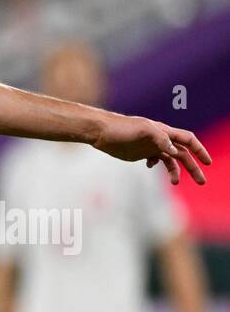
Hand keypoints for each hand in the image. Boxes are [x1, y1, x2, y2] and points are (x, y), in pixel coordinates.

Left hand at [93, 115, 209, 185]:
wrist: (102, 132)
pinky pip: (156, 160)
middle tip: (202, 182)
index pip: (188, 140)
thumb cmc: (122, 128)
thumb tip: (174, 150)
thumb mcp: (142, 130)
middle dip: (193, 167)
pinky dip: (158, 166)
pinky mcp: (141, 153)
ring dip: (176, 171)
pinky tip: (150, 167)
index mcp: (164, 132)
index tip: (207, 163)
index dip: (199, 150)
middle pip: (183, 154)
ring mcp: (152, 147)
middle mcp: (161, 139)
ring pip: (170, 160)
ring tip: (175, 183)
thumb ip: (160, 138)